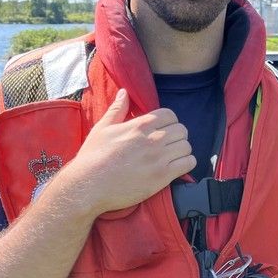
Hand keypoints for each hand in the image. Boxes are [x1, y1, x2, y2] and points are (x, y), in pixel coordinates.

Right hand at [59, 88, 194, 215]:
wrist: (88, 186)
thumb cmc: (93, 157)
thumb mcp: (102, 128)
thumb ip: (117, 109)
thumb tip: (124, 92)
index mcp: (140, 125)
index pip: (170, 115)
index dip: (169, 122)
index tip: (163, 130)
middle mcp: (153, 139)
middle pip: (181, 130)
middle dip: (176, 136)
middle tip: (168, 145)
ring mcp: (159, 158)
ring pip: (187, 147)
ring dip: (182, 151)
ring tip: (172, 157)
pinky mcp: (163, 176)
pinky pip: (188, 163)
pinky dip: (186, 164)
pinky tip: (176, 167)